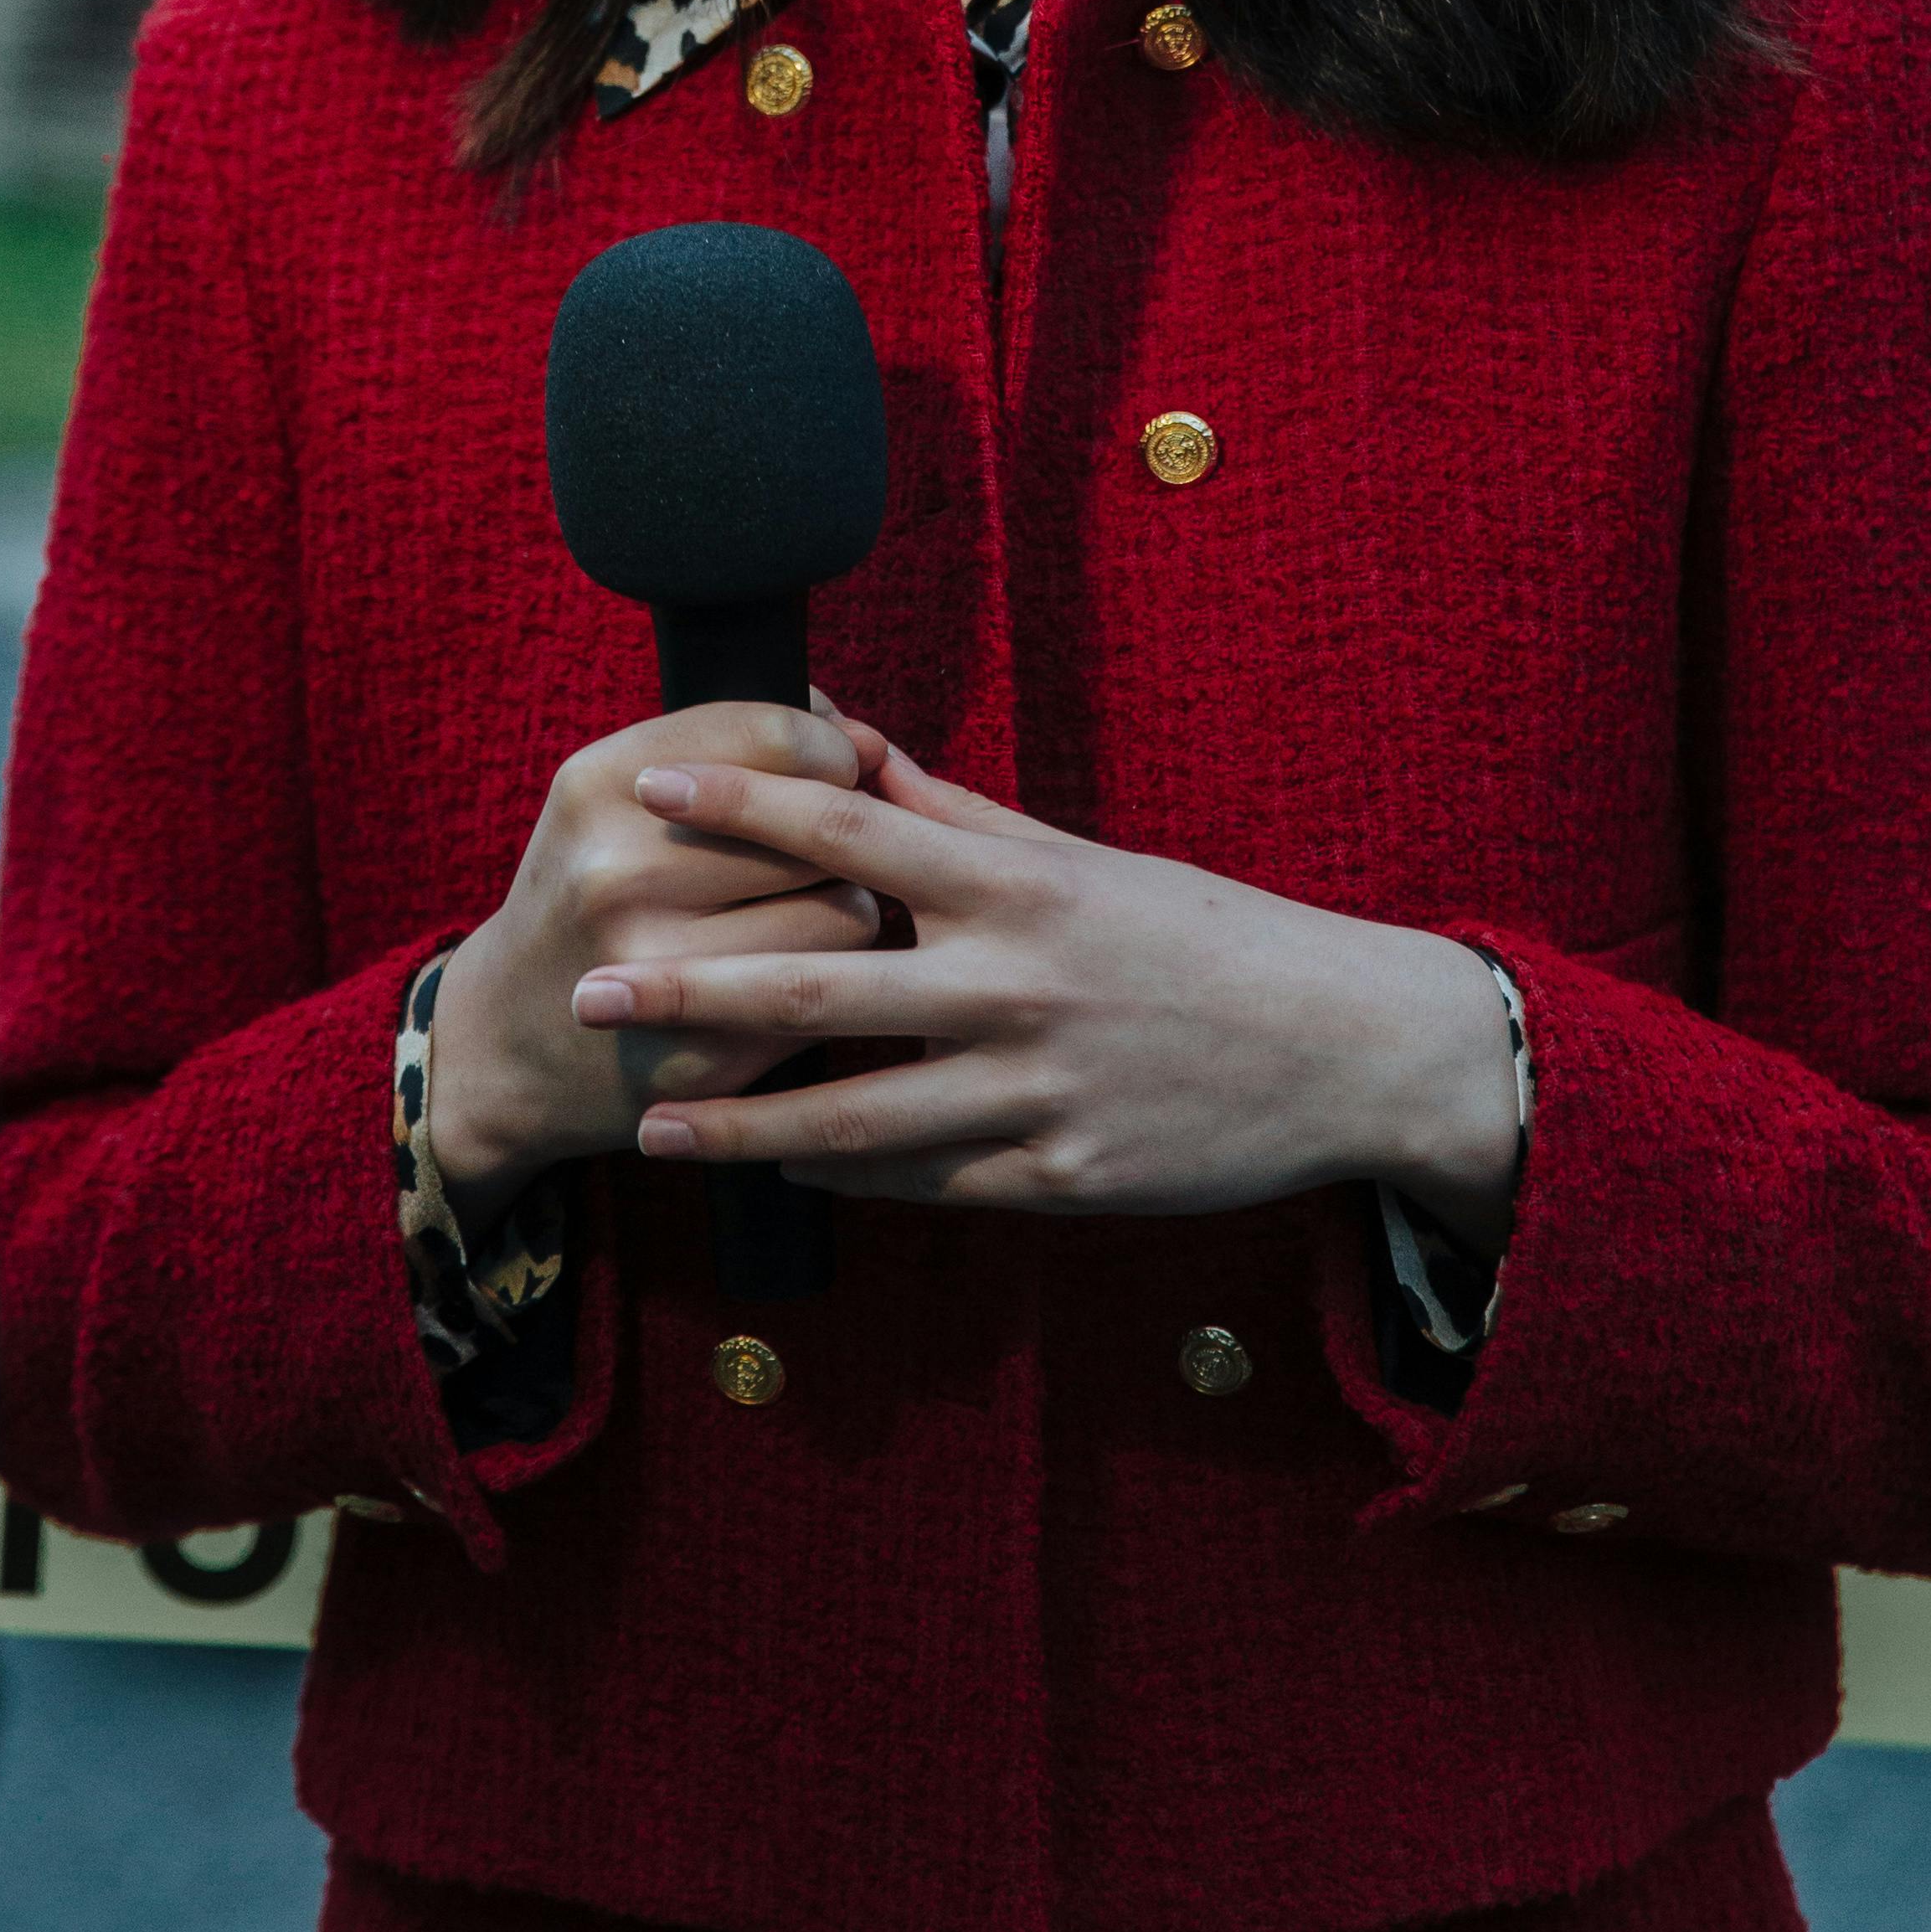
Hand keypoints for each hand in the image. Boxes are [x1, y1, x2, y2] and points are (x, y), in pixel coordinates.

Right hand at [425, 699, 888, 1220]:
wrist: (505, 1041)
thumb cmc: (589, 894)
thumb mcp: (618, 795)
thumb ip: (734, 749)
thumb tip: (871, 744)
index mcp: (598, 787)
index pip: (775, 734)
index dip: (832, 746)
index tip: (838, 766)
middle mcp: (618, 874)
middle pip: (825, 825)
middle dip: (840, 836)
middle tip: (809, 854)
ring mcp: (655, 973)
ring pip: (848, 912)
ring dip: (845, 908)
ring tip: (796, 914)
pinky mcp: (699, 1057)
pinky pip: (830, 997)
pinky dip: (828, 980)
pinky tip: (781, 975)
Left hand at [570, 732, 1524, 1246]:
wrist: (1342, 1046)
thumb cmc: (1202, 936)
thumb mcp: (1083, 860)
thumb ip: (959, 816)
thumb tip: (850, 746)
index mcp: (1015, 887)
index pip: (848, 834)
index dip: (740, 808)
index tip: (647, 789)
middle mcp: (1013, 984)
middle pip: (816, 988)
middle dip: (688, 989)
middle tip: (588, 985)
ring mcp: (1033, 1090)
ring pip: (853, 1119)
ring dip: (740, 1125)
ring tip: (648, 1124)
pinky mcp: (1060, 1178)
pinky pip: (925, 1185)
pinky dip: (842, 1181)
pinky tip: (776, 1174)